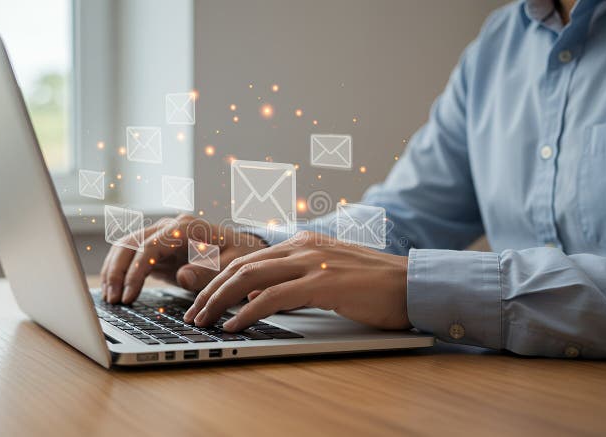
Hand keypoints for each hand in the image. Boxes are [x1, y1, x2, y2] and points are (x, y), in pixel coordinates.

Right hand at [100, 214, 266, 303]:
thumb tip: (183, 277)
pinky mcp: (158, 250)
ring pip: (125, 247)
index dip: (136, 270)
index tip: (129, 294)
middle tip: (113, 300)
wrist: (244, 249)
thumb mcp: (233, 265)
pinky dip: (120, 272)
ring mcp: (161, 236)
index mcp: (185, 227)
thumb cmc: (240, 255)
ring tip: (110, 299)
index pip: (150, 245)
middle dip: (117, 271)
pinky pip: (131, 257)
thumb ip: (208, 271)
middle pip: (130, 243)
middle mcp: (168, 227)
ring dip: (114, 271)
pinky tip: (115, 292)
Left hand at [183, 231, 411, 331]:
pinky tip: (235, 325)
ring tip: (204, 320)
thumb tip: (257, 299)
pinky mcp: (323, 283)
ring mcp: (312, 262)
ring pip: (250, 278)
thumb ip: (293, 283)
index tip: (202, 299)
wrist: (413, 283)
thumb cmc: (374, 285)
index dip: (219, 279)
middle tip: (193, 313)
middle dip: (210, 290)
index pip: (248, 259)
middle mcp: (302, 247)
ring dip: (220, 301)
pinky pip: (274, 297)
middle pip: (241, 266)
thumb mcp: (327, 278)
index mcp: (302, 243)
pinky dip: (248, 312)